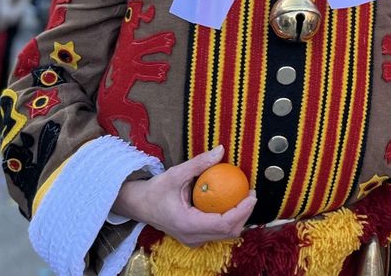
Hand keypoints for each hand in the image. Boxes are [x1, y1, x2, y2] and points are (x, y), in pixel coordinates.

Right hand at [111, 145, 256, 247]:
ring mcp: (193, 240)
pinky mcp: (194, 238)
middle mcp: (192, 237)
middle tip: (251, 193)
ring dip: (238, 218)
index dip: (242, 211)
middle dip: (244, 214)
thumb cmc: (155, 190)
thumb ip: (199, 163)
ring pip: (224, 235)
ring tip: (244, 197)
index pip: (223, 224)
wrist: (138, 205)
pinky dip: (228, 219)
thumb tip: (221, 150)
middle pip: (228, 232)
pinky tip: (231, 203)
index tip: (251, 195)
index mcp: (187, 224)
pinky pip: (217, 232)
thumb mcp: (176, 174)